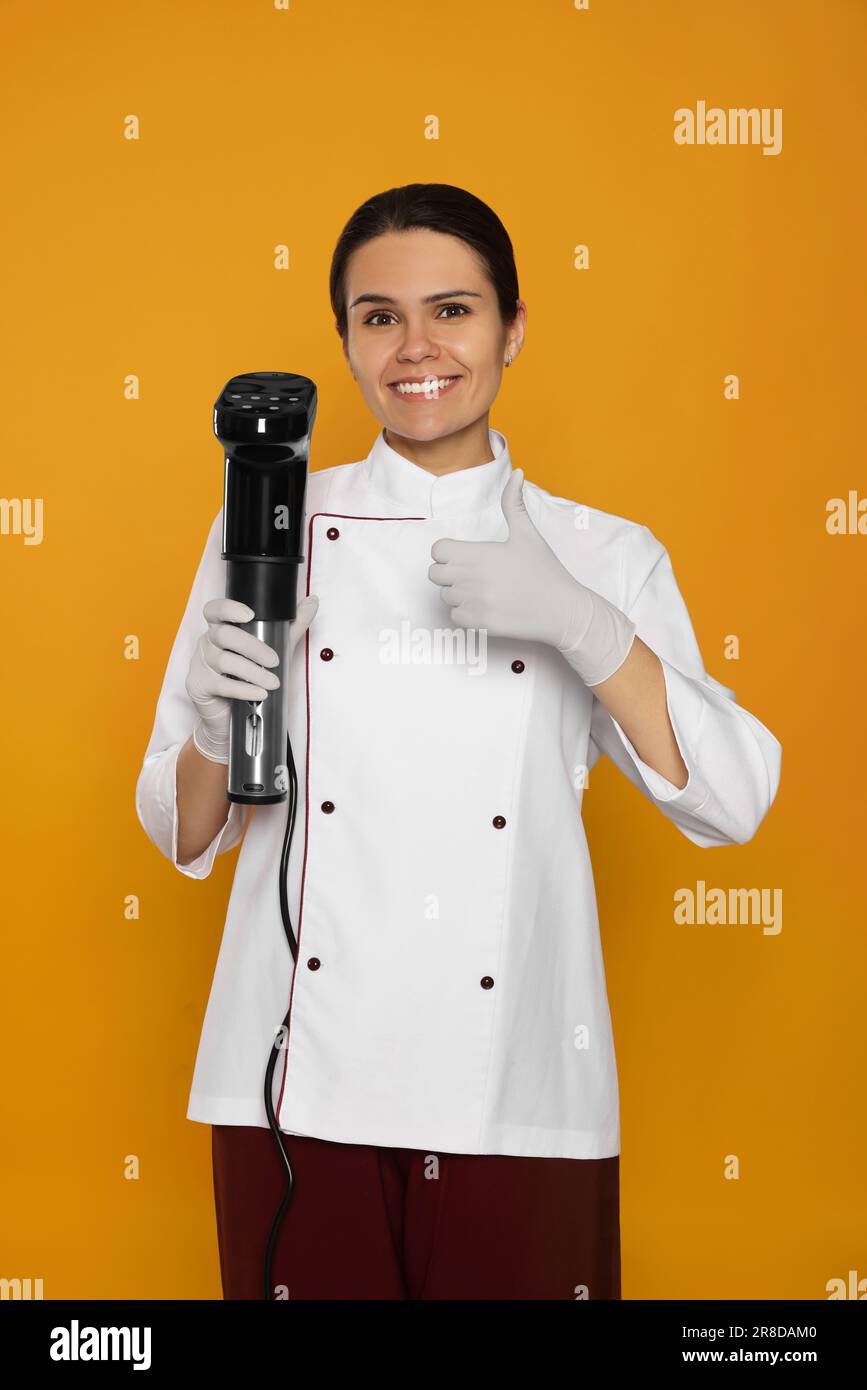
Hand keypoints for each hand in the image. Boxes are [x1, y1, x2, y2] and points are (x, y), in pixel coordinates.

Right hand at [185, 594, 318, 762]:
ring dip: (252, 672)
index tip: (250, 615)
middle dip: (253, 648)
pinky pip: (221, 684)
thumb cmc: (251, 678)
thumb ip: (293, 625)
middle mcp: (207, 642)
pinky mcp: (199, 685)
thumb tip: (312, 601)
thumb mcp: (276, 648)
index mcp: (221, 628)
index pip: (216, 610)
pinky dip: (243, 689)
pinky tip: (259, 693)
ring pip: (223, 660)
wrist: (231, 717)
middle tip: (274, 661)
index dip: (229, 609)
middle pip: (224, 635)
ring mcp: (200, 664)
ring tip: (272, 683)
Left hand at [427, 469, 635, 686]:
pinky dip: (465, 613)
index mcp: (478, 554)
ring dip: (457, 593)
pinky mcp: (478, 623)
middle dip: (449, 572)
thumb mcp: (527, 534)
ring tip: (483, 589)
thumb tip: (518, 473)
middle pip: (434, 573)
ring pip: (444, 596)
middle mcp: (470, 578)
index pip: (437, 550)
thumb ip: (514, 503)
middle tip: (472, 572)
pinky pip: (454, 616)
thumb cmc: (545, 571)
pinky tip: (487, 605)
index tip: (465, 555)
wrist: (562, 610)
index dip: (448, 551)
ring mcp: (473, 603)